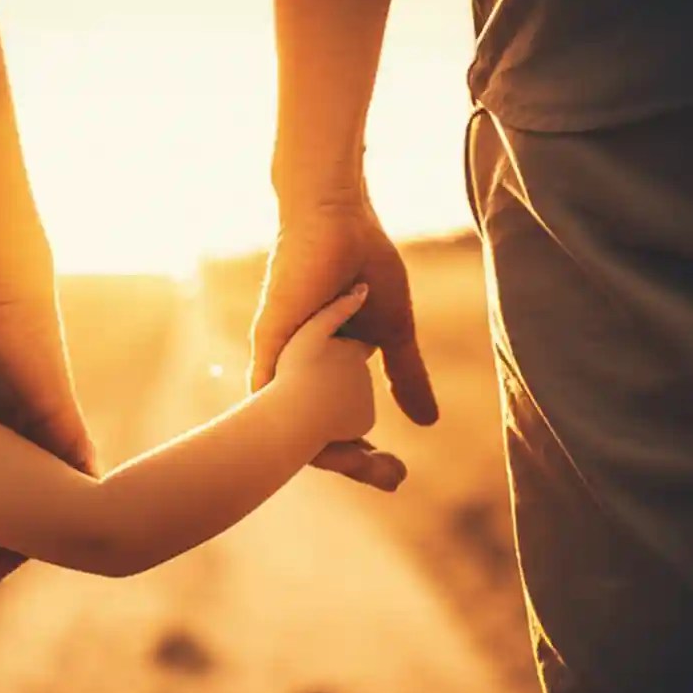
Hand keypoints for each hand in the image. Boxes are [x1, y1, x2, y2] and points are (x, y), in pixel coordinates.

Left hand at [251, 192, 437, 487]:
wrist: (340, 217)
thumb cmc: (363, 264)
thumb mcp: (393, 331)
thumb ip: (406, 375)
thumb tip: (426, 423)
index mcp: (322, 370)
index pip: (334, 426)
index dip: (360, 455)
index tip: (391, 473)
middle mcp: (295, 369)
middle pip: (309, 433)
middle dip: (346, 462)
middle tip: (386, 475)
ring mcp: (280, 356)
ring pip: (287, 422)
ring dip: (323, 449)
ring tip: (364, 462)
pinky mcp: (270, 338)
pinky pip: (266, 391)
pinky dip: (291, 421)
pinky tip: (319, 445)